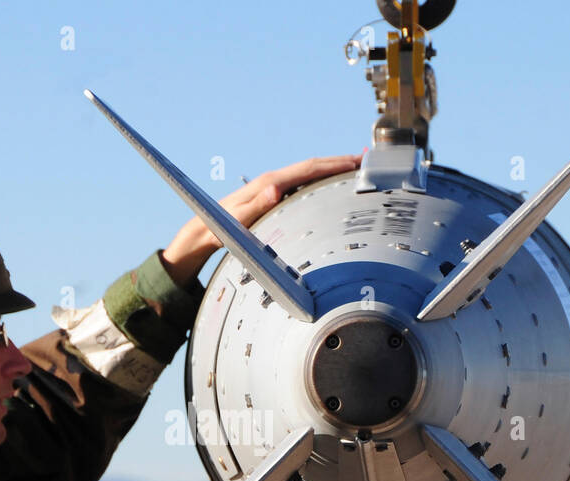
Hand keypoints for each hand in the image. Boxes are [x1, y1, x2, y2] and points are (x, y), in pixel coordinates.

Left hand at [159, 153, 364, 285]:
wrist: (203, 232)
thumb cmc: (219, 229)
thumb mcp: (236, 221)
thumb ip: (255, 205)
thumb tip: (274, 189)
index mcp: (269, 183)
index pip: (307, 169)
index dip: (333, 164)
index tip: (356, 162)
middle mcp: (273, 181)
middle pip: (312, 166)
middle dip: (339, 162)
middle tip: (366, 160)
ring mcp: (273, 187)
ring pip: (309, 173)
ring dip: (332, 169)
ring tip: (356, 169)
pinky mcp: (273, 196)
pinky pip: (302, 185)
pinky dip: (320, 181)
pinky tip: (330, 186)